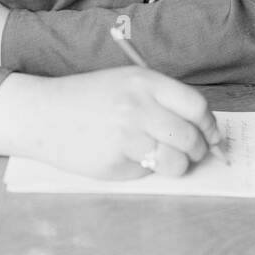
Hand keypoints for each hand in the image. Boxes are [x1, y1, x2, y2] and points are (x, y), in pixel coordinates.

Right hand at [0, 67, 220, 179]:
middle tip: (193, 153)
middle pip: (190, 137)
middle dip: (199, 150)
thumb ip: (163, 101)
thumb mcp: (127, 83)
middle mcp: (138, 107)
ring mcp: (126, 136)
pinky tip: (130, 158)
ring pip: (175, 161)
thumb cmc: (90, 98)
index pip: (196, 106)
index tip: (212, 136)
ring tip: (167, 160)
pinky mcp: (115, 163)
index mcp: (145, 82)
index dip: (210, 126)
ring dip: (179, 166)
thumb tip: (203, 130)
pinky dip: (147, 169)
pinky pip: (148, 172)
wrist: (43, 113)